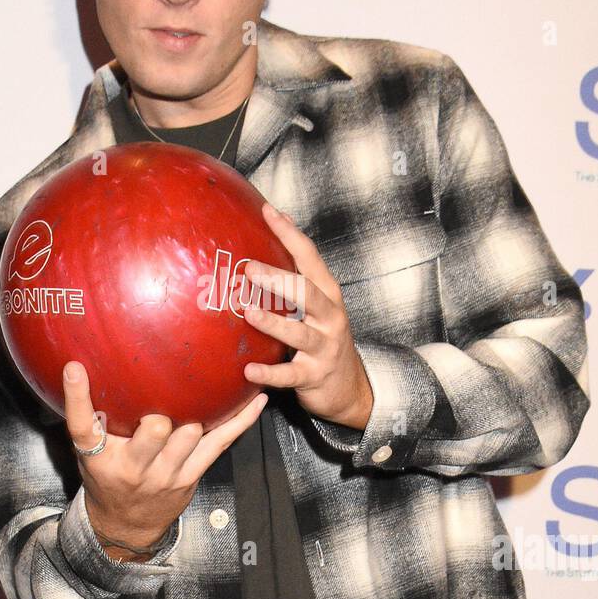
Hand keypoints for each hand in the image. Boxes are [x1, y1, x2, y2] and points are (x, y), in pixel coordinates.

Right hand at [62, 361, 268, 558]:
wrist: (127, 526)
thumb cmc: (108, 477)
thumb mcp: (90, 453)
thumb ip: (90, 417)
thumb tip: (81, 367)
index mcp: (100, 457)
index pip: (82, 427)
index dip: (77, 397)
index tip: (75, 369)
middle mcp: (133, 467)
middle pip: (152, 432)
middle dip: (162, 412)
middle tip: (166, 392)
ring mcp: (166, 474)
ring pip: (191, 436)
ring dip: (199, 412)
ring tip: (220, 379)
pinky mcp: (191, 475)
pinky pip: (220, 444)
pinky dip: (240, 421)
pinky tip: (256, 399)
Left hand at [241, 201, 373, 429]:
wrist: (349, 386)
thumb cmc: (323, 336)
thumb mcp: (317, 304)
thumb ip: (298, 273)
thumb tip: (277, 225)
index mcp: (327, 293)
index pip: (309, 257)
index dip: (289, 234)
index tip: (267, 212)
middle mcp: (330, 317)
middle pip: (306, 292)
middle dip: (279, 279)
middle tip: (249, 268)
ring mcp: (324, 347)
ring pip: (299, 333)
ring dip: (273, 322)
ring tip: (249, 312)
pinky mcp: (314, 375)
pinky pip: (290, 374)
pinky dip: (270, 373)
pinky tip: (249, 370)